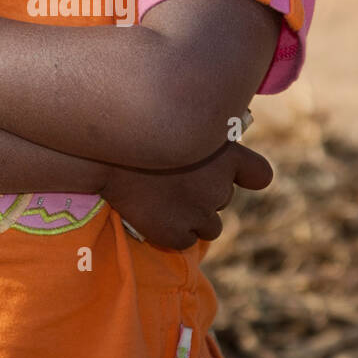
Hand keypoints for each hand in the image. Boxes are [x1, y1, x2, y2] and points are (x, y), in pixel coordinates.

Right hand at [101, 138, 272, 250]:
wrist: (97, 148)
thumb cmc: (137, 124)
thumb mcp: (181, 117)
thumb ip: (204, 133)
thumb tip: (216, 136)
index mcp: (227, 155)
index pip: (259, 174)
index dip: (243, 175)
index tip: (227, 171)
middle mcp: (219, 187)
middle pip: (223, 199)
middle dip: (204, 192)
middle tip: (170, 175)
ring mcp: (199, 213)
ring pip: (210, 226)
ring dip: (192, 215)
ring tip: (161, 195)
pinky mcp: (174, 234)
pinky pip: (185, 240)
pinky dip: (172, 231)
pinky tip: (152, 211)